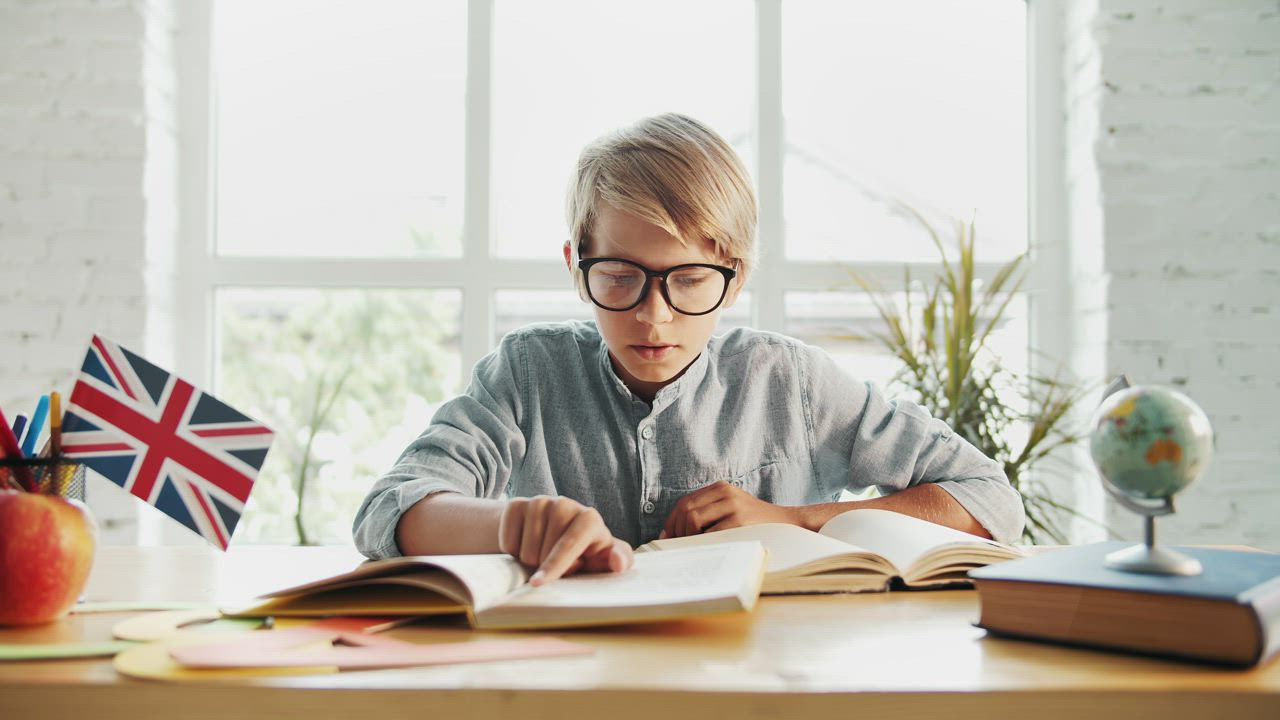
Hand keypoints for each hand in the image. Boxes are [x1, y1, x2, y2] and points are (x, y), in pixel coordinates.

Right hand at [498, 496, 633, 585]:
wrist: (553, 535)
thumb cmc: (585, 553)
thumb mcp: (604, 559)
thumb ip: (619, 561)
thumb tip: (618, 562)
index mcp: (589, 519)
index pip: (569, 544)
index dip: (554, 565)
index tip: (538, 583)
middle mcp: (565, 504)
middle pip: (542, 552)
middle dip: (544, 568)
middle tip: (555, 565)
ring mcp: (540, 501)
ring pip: (524, 550)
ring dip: (529, 562)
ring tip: (543, 555)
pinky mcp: (517, 504)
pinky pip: (507, 541)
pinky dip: (513, 552)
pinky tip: (526, 545)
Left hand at [661, 480, 799, 538]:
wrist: (787, 523)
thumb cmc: (754, 521)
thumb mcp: (730, 508)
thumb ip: (706, 513)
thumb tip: (671, 532)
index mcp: (720, 488)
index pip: (684, 502)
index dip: (671, 522)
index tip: (668, 538)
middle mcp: (725, 492)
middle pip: (685, 510)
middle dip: (676, 531)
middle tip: (676, 546)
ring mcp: (732, 506)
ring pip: (693, 519)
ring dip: (687, 537)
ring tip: (692, 548)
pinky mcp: (739, 520)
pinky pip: (710, 533)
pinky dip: (702, 543)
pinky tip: (706, 550)